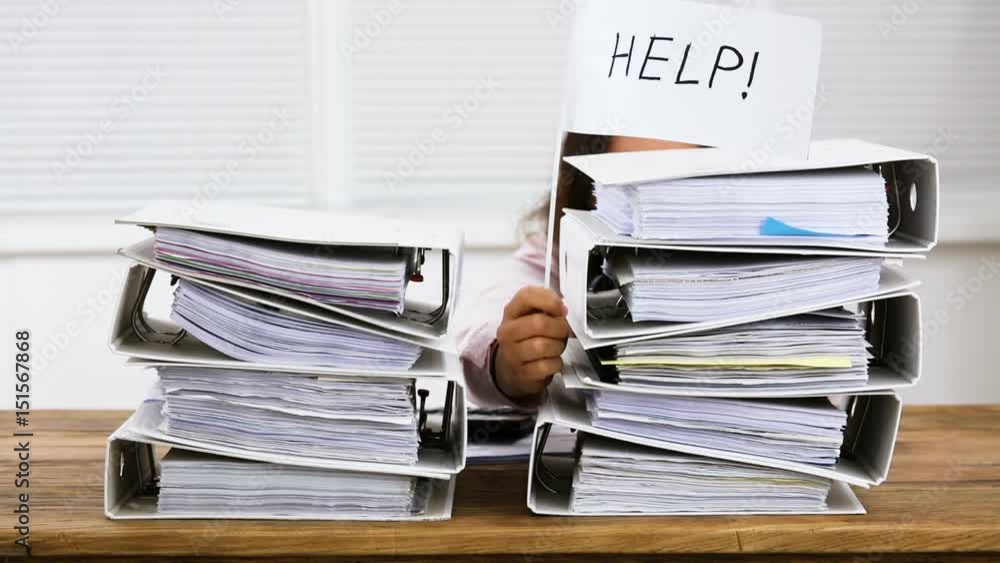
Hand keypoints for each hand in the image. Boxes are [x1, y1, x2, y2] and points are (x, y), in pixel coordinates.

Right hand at [493, 286, 569, 400]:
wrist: (512, 367)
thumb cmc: (527, 338)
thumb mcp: (531, 316)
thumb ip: (546, 306)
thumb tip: (562, 308)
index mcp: (511, 312)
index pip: (526, 296)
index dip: (549, 300)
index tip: (561, 309)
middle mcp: (508, 332)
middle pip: (538, 323)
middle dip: (559, 328)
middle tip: (563, 331)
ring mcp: (512, 354)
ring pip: (543, 346)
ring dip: (558, 346)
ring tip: (556, 346)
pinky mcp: (522, 373)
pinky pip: (546, 365)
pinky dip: (556, 363)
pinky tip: (552, 360)